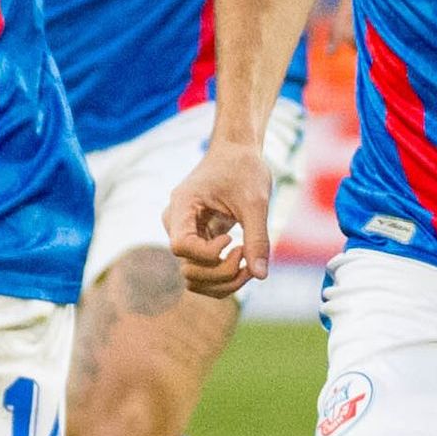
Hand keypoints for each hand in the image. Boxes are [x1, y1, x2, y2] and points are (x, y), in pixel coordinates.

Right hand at [165, 141, 276, 298]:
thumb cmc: (244, 169)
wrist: (237, 153)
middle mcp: (175, 224)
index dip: (209, 253)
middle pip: (188, 270)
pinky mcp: (197, 243)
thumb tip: (261, 275)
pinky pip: (204, 274)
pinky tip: (244, 260)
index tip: (232, 238)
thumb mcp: (256, 202)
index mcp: (181, 207)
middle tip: (247, 253)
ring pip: (194, 279)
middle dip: (222, 273)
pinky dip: (224, 278)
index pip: (181, 246)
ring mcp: (185, 236)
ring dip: (224, 282)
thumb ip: (258, 238)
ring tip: (248, 261)